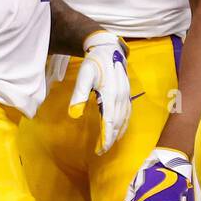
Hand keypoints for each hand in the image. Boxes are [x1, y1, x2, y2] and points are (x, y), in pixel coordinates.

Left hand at [68, 32, 130, 154]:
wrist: (109, 49)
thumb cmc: (94, 63)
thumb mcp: (83, 76)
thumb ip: (79, 95)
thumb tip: (73, 115)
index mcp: (111, 93)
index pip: (109, 121)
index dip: (106, 137)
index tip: (100, 150)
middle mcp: (121, 97)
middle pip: (118, 123)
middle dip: (110, 139)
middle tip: (100, 151)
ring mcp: (126, 96)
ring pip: (124, 120)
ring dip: (117, 134)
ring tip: (108, 145)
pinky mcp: (127, 95)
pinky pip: (128, 114)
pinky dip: (124, 125)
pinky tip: (118, 132)